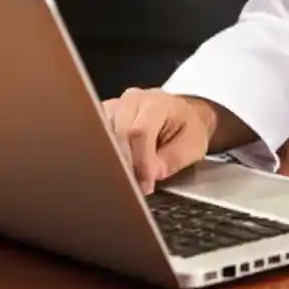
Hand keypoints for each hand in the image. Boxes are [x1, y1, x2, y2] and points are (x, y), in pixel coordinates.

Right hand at [101, 89, 218, 194]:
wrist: (183, 116)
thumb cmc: (187, 128)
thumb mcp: (192, 146)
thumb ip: (170, 161)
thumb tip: (148, 175)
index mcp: (156, 102)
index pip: (139, 131)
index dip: (141, 161)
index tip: (146, 184)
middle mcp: (131, 101)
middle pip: (117, 135)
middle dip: (127, 165)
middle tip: (137, 187)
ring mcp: (113, 108)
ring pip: (102, 138)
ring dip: (114, 162)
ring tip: (129, 179)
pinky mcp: (102, 119)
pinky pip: (96, 139)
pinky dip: (106, 157)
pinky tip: (117, 170)